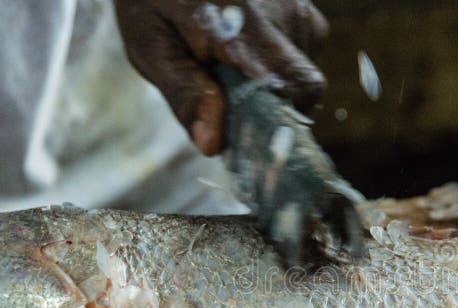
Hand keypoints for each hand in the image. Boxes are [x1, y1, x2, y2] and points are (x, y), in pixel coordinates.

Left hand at [113, 0, 328, 155]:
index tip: (248, 135)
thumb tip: (214, 145)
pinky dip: (273, 70)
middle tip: (221, 93)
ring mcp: (301, 13)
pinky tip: (242, 51)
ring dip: (267, 87)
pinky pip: (299, 62)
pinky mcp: (306, 16)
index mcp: (248, 27)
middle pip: (297, 92)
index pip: (297, 88)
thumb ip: (185, 94)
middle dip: (264, 106)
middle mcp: (287, 16)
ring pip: (298, 80)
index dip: (281, 123)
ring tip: (227, 63)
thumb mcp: (151, 45)